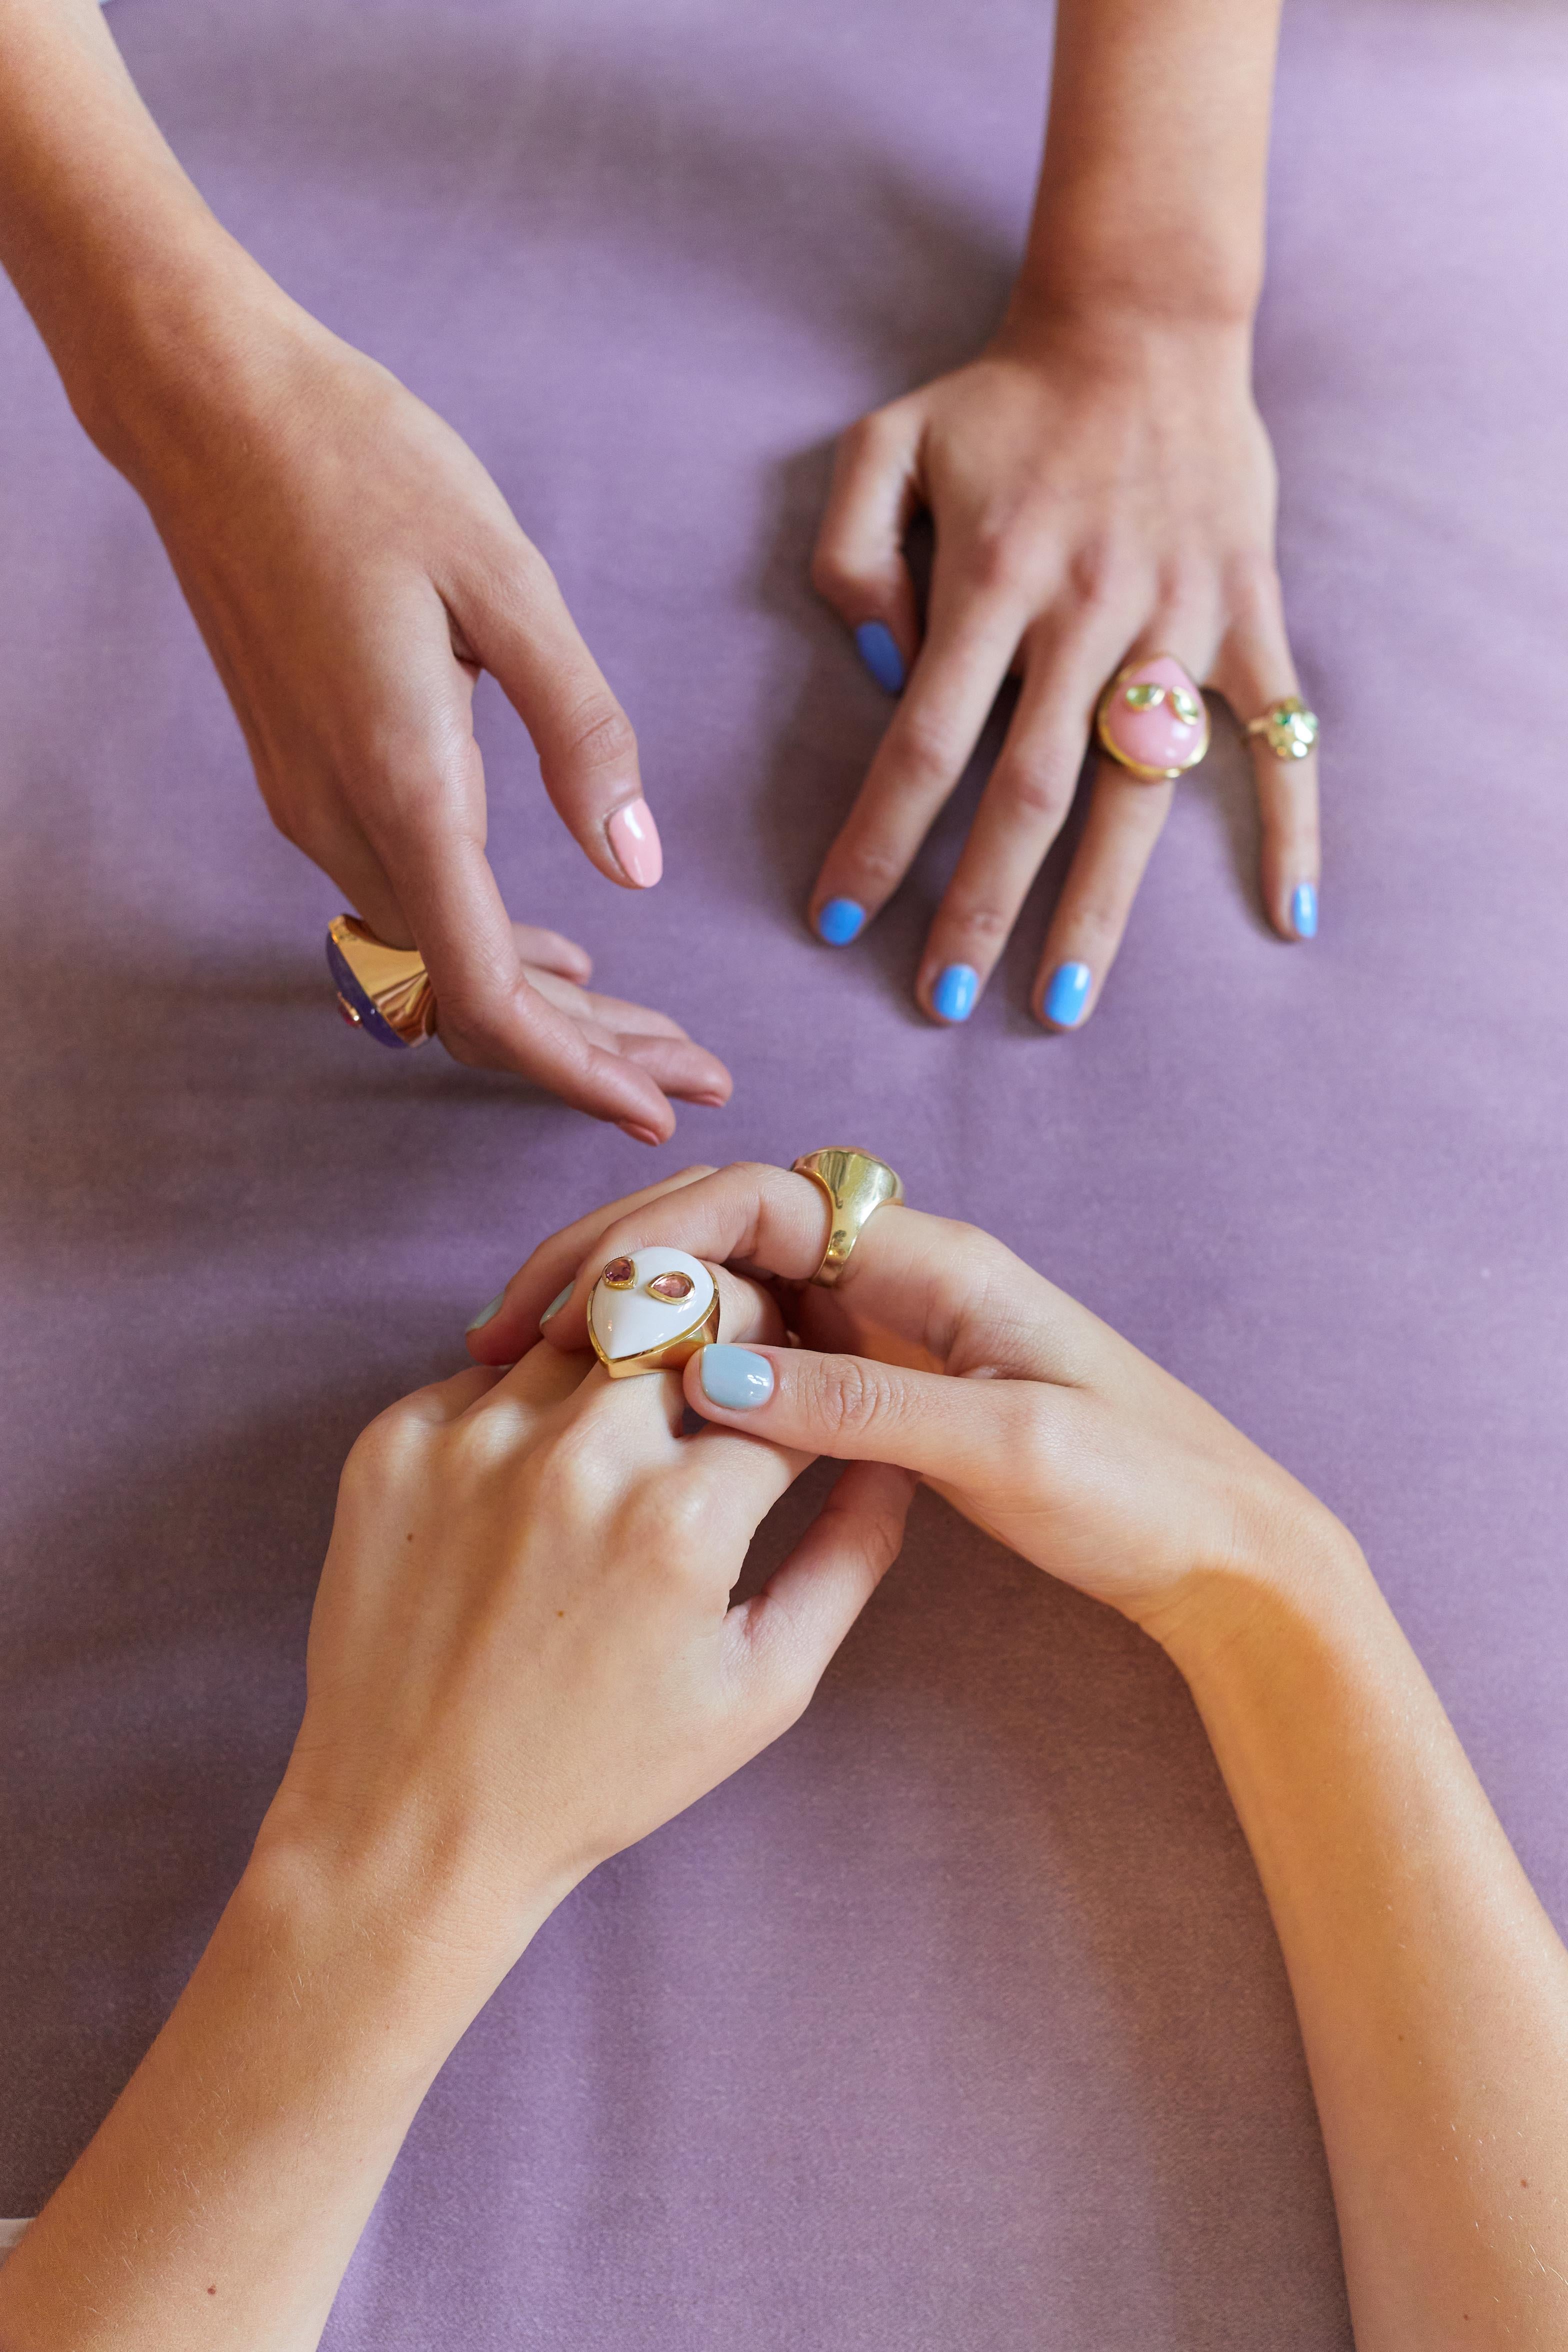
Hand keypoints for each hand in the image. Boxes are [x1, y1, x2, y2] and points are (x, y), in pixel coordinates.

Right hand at [98, 275, 730, 1140]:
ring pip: (441, 964)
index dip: (577, 1070)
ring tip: (652, 1029)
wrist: (210, 408)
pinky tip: (562, 947)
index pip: (488, 996)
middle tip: (696, 1075)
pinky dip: (492, 949)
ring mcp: (313, 807)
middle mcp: (343, 820)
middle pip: (470, 1003)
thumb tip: (635, 866)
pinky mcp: (308, 778)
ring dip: (549, 1008)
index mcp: (402, 783)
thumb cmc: (363, 467)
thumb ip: (580, 732)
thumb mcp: (507, 582)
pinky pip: (409, 909)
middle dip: (587, 1055)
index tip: (662, 1108)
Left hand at [267, 1205, 909, 1960]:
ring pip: (581, 1324)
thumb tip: (893, 1453)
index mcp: (680, 1518)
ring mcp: (470, 1442)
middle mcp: (575, 1458)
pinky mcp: (391, 1444)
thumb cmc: (598, 1770)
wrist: (407, 1820)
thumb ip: (848, 1557)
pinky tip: (530, 1478)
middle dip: (723, 1331)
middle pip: (684, 1311)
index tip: (797, 1400)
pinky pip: (485, 1373)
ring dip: (619, 1359)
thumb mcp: (762, 1688)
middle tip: (722, 1377)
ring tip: (622, 1428)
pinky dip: (524, 1405)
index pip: (782, 1385)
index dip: (805, 1386)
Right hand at [472, 1157, 1346, 1642]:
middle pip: (731, 1229)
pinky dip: (692, 1367)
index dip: (658, 1232)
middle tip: (516, 1326)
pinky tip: (635, 1410)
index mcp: (938, 1261)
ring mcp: (895, 1329)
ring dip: (645, 1314)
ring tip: (545, 1368)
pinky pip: (768, 1353)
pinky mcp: (892, 1386)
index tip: (576, 1299)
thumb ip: (861, 1408)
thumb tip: (709, 1378)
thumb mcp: (1003, 1449)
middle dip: (621, 1262)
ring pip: (739, 1289)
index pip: (763, 1200)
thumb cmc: (1143, 1491)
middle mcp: (907, 1275)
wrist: (1227, 1555)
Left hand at [808, 307, 1320, 1028]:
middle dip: (978, 910)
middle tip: (940, 1004)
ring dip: (1100, 907)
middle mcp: (1088, 615)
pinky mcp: (1246, 616)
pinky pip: (1279, 734)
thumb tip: (879, 675)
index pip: (921, 743)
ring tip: (1064, 1002)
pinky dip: (1292, 824)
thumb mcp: (883, 443)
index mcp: (994, 579)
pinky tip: (1290, 915)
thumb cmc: (1001, 398)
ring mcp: (1177, 622)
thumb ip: (849, 557)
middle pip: (1027, 794)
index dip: (878, 840)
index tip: (838, 920)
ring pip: (1137, 792)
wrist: (1141, 321)